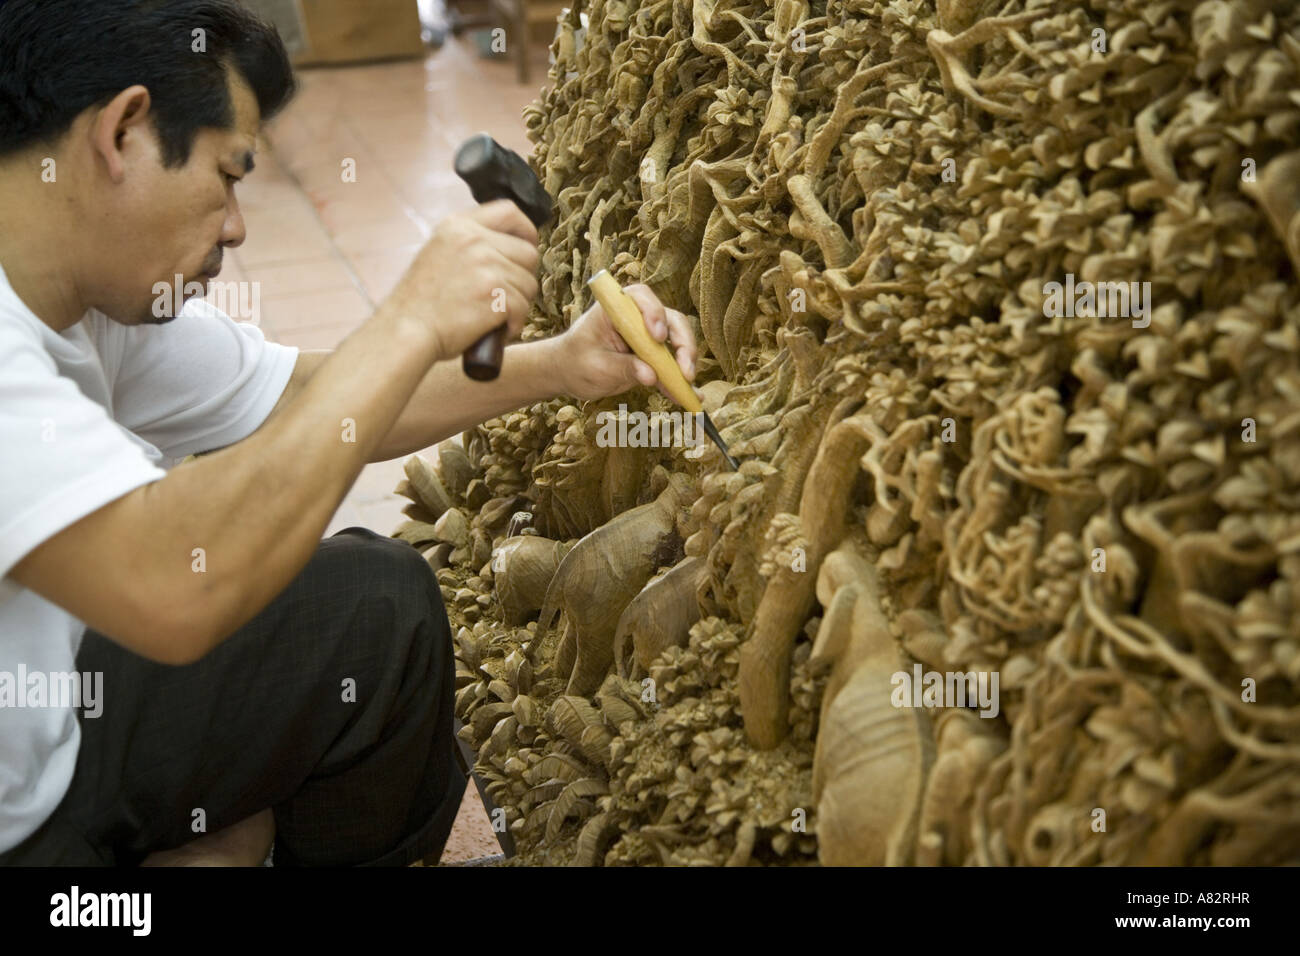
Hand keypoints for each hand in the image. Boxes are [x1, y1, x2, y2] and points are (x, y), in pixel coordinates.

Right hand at [385, 200, 539, 360]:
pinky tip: (495, 329)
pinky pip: (523, 307)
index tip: (526, 246)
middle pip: (528, 253)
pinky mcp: (495, 294)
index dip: (525, 230)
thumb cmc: (420, 303)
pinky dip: (514, 324)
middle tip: (506, 294)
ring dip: (517, 304)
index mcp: (458, 226)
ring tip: (493, 315)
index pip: (509, 212)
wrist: (406, 331)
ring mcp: (486, 266)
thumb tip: (507, 247)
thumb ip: (468, 243)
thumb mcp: (438, 253)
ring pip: (529, 284)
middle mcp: (474, 240)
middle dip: (523, 277)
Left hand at [555, 284, 697, 401]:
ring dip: (686, 362)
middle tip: (684, 369)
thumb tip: (651, 376)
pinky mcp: (653, 355)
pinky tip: (690, 396)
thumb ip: (622, 368)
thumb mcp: (595, 367)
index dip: (654, 312)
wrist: (569, 373)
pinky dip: (680, 379)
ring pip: (677, 341)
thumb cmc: (576, 361)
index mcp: (617, 308)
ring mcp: (648, 336)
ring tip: (688, 385)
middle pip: (670, 320)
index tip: (658, 336)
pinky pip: (671, 365)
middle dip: (682, 343)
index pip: (641, 298)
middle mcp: (637, 316)